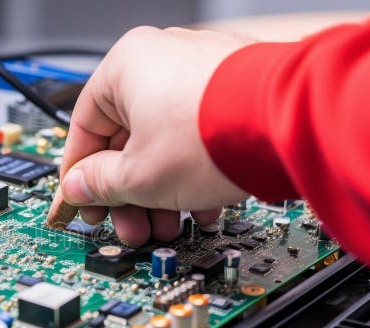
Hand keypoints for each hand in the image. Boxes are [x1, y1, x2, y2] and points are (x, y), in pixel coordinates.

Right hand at [48, 26, 251, 246]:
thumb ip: (99, 183)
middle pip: (127, 139)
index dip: (80, 175)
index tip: (83, 202)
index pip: (84, 128)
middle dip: (129, 193)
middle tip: (132, 226)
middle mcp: (160, 60)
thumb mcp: (138, 177)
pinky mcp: (234, 88)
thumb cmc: (213, 135)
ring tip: (170, 225)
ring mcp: (201, 71)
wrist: (289, 126)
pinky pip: (196, 135)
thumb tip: (81, 187)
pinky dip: (193, 172)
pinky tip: (202, 206)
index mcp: (124, 66)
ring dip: (160, 191)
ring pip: (163, 141)